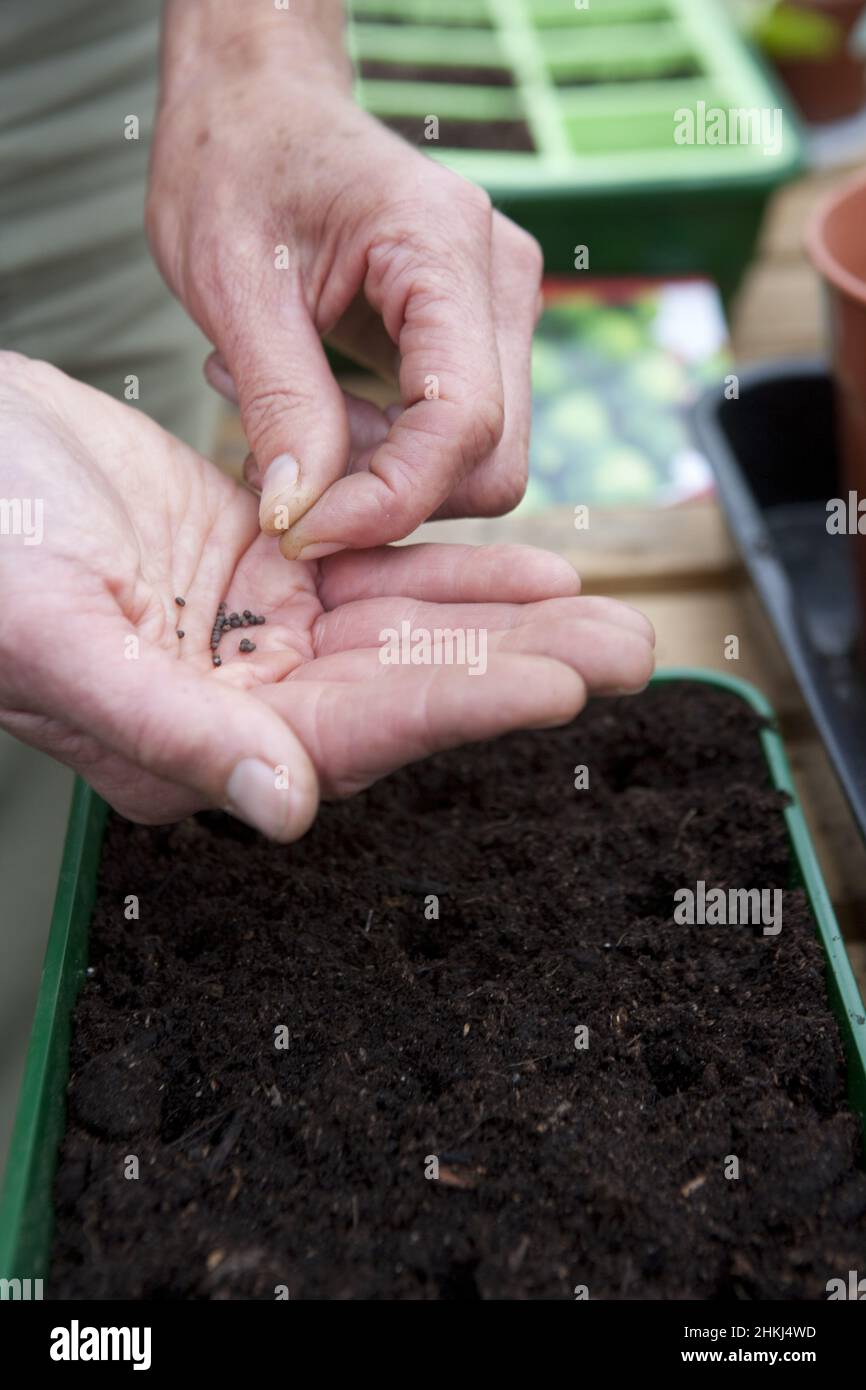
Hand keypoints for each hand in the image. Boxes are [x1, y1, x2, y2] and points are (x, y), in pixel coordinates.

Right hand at [0, 357, 653, 839]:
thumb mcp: (51, 636)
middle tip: (627, 650)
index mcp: (188, 742)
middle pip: (402, 685)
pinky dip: (446, 563)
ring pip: (402, 625)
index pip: (349, 734)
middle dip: (514, 665)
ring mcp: (254, 631)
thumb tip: (284, 809)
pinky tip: (522, 563)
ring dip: (502, 614)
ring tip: (602, 606)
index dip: (455, 706)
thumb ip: (170, 730)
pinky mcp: (259, 561)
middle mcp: (237, 698)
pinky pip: (373, 566)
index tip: (556, 685)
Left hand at [146, 10, 543, 558]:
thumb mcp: (230, 283)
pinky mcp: (479, 340)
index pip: (463, 423)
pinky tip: (311, 405)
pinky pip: (451, 439)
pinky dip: (381, 452)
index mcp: (444, 248)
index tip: (301, 533)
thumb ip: (281, 403)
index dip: (389, 501)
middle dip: (386, 496)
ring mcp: (500, 314)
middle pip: (490, 461)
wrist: (258, 107)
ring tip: (280, 415)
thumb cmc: (235, 165)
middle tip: (281, 462)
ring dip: (376, 475)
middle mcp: (501, 284)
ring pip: (475, 462)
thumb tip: (303, 517)